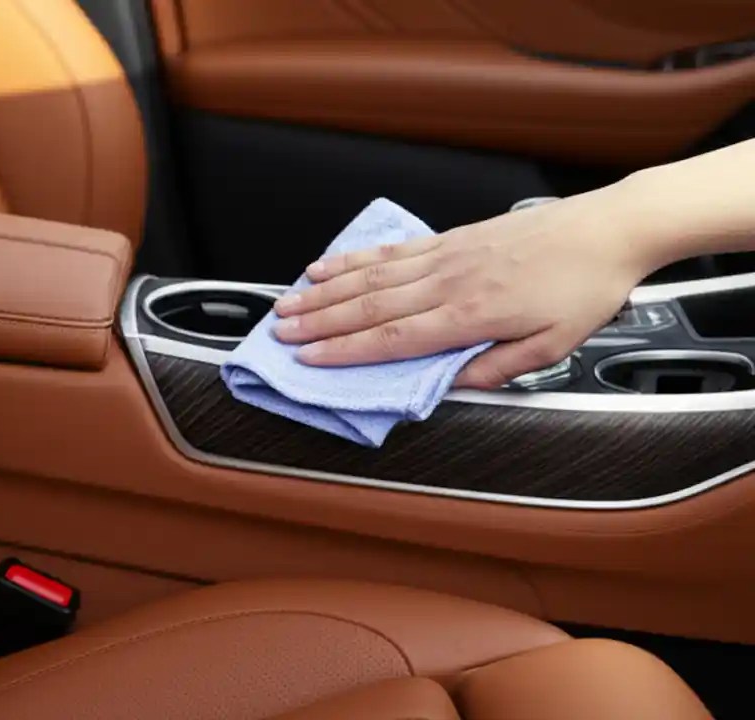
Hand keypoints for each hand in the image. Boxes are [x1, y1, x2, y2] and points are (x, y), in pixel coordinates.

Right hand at [271, 188, 657, 388]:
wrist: (608, 229)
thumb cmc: (585, 288)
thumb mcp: (554, 347)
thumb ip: (498, 369)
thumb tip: (451, 387)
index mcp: (471, 315)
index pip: (394, 337)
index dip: (346, 350)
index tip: (310, 358)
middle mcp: (450, 282)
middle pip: (371, 304)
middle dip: (320, 320)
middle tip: (282, 332)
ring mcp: (446, 255)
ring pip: (373, 275)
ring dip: (326, 290)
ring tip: (291, 301)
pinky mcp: (451, 237)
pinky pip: (392, 250)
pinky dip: (355, 258)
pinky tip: (330, 264)